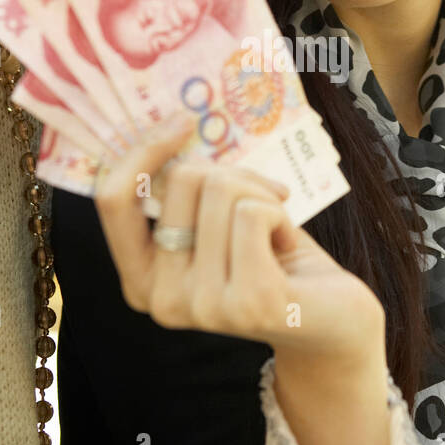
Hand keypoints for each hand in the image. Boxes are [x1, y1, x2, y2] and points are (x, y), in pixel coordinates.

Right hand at [93, 117, 385, 368]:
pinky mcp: (250, 302)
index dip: (142, 151)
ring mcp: (204, 306)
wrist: (332, 321)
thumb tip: (174, 127)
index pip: (113, 200)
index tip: (181, 123)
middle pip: (183, 180)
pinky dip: (279, 213)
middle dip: (232, 175)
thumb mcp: (216, 225)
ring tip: (276, 232)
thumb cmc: (273, 260)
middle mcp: (161, 300)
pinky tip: (287, 245)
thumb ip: (186, 194)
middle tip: (261, 205)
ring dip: (262, 197)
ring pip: (221, 191)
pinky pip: (253, 213)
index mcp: (141, 280)